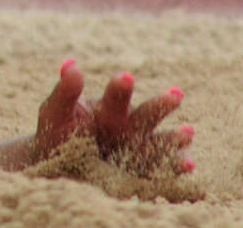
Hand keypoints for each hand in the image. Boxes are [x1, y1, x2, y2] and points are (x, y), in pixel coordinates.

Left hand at [26, 60, 193, 173]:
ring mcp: (137, 152)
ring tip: (187, 133)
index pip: (117, 95)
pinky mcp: (141, 177)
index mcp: (109, 109)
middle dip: (160, 106)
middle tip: (175, 95)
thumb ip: (65, 92)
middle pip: (147, 115)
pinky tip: (187, 167)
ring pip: (160, 144)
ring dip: (174, 139)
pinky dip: (173, 171)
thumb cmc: (58, 130)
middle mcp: (130, 128)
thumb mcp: (56, 111)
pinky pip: (160, 174)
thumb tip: (70, 64)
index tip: (125, 77)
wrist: (55, 165)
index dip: (121, 88)